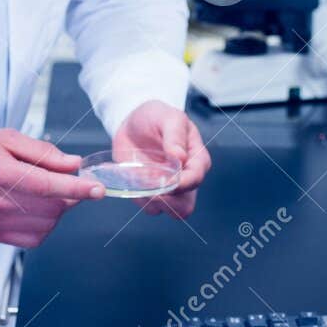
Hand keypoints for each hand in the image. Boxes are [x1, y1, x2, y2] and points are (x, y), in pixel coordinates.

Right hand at [0, 130, 103, 247]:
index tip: (98, 189)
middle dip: (68, 194)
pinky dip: (44, 225)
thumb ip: (42, 151)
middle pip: (52, 207)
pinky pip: (34, 238)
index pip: (48, 185)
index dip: (78, 188)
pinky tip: (36, 208)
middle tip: (62, 179)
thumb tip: (73, 164)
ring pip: (47, 224)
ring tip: (44, 192)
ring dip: (57, 210)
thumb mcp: (5, 138)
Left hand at [113, 100, 210, 217]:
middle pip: (184, 206)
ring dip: (148, 200)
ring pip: (164, 210)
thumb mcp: (169, 117)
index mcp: (196, 159)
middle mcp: (184, 178)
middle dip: (167, 201)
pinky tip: (130, 178)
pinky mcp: (148, 192)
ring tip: (137, 179)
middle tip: (150, 187)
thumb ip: (175, 135)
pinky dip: (136, 196)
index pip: (196, 178)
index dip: (183, 183)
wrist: (133, 123)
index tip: (168, 179)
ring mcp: (166, 188)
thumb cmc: (156, 117)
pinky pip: (145, 205)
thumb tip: (180, 157)